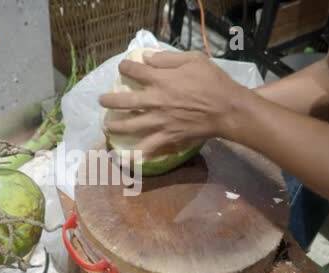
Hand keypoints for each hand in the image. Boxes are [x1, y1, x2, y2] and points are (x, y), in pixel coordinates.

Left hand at [99, 51, 250, 157]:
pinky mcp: (168, 137)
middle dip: (110, 101)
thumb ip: (168, 58)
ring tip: (107, 126)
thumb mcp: (193, 59)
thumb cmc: (213, 81)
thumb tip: (147, 58)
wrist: (227, 109)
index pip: (135, 72)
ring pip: (131, 125)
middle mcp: (155, 101)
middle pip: (125, 102)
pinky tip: (129, 158)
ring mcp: (159, 121)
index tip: (122, 68)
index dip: (125, 68)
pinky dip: (139, 154)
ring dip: (116, 126)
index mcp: (161, 80)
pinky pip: (150, 147)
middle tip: (101, 101)